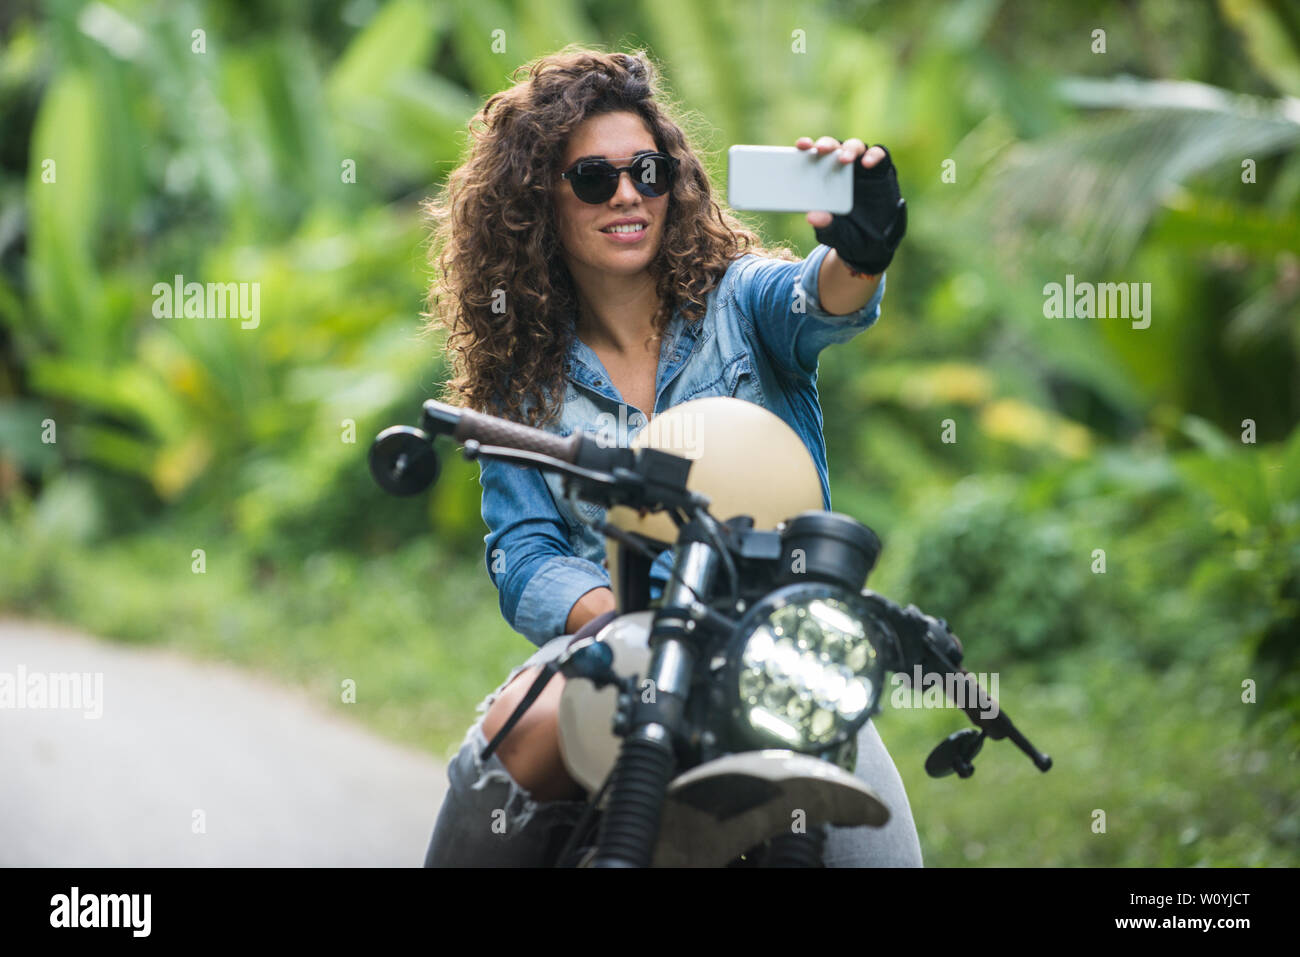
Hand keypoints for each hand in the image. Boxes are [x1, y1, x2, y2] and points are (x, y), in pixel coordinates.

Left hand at [795, 135, 906, 276]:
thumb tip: (812, 216)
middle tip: (820, 149)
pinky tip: (867, 163)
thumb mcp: (835, 233)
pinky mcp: (881, 170)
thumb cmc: (848, 233)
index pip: (813, 157)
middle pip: (834, 147)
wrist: (874, 244)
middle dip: (826, 145)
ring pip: (855, 147)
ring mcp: (862, 167)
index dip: (807, 147)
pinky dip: (874, 156)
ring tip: (844, 159)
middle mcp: (842, 168)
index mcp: (824, 178)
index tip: (799, 146)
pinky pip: (879, 155)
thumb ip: (825, 225)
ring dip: (849, 149)